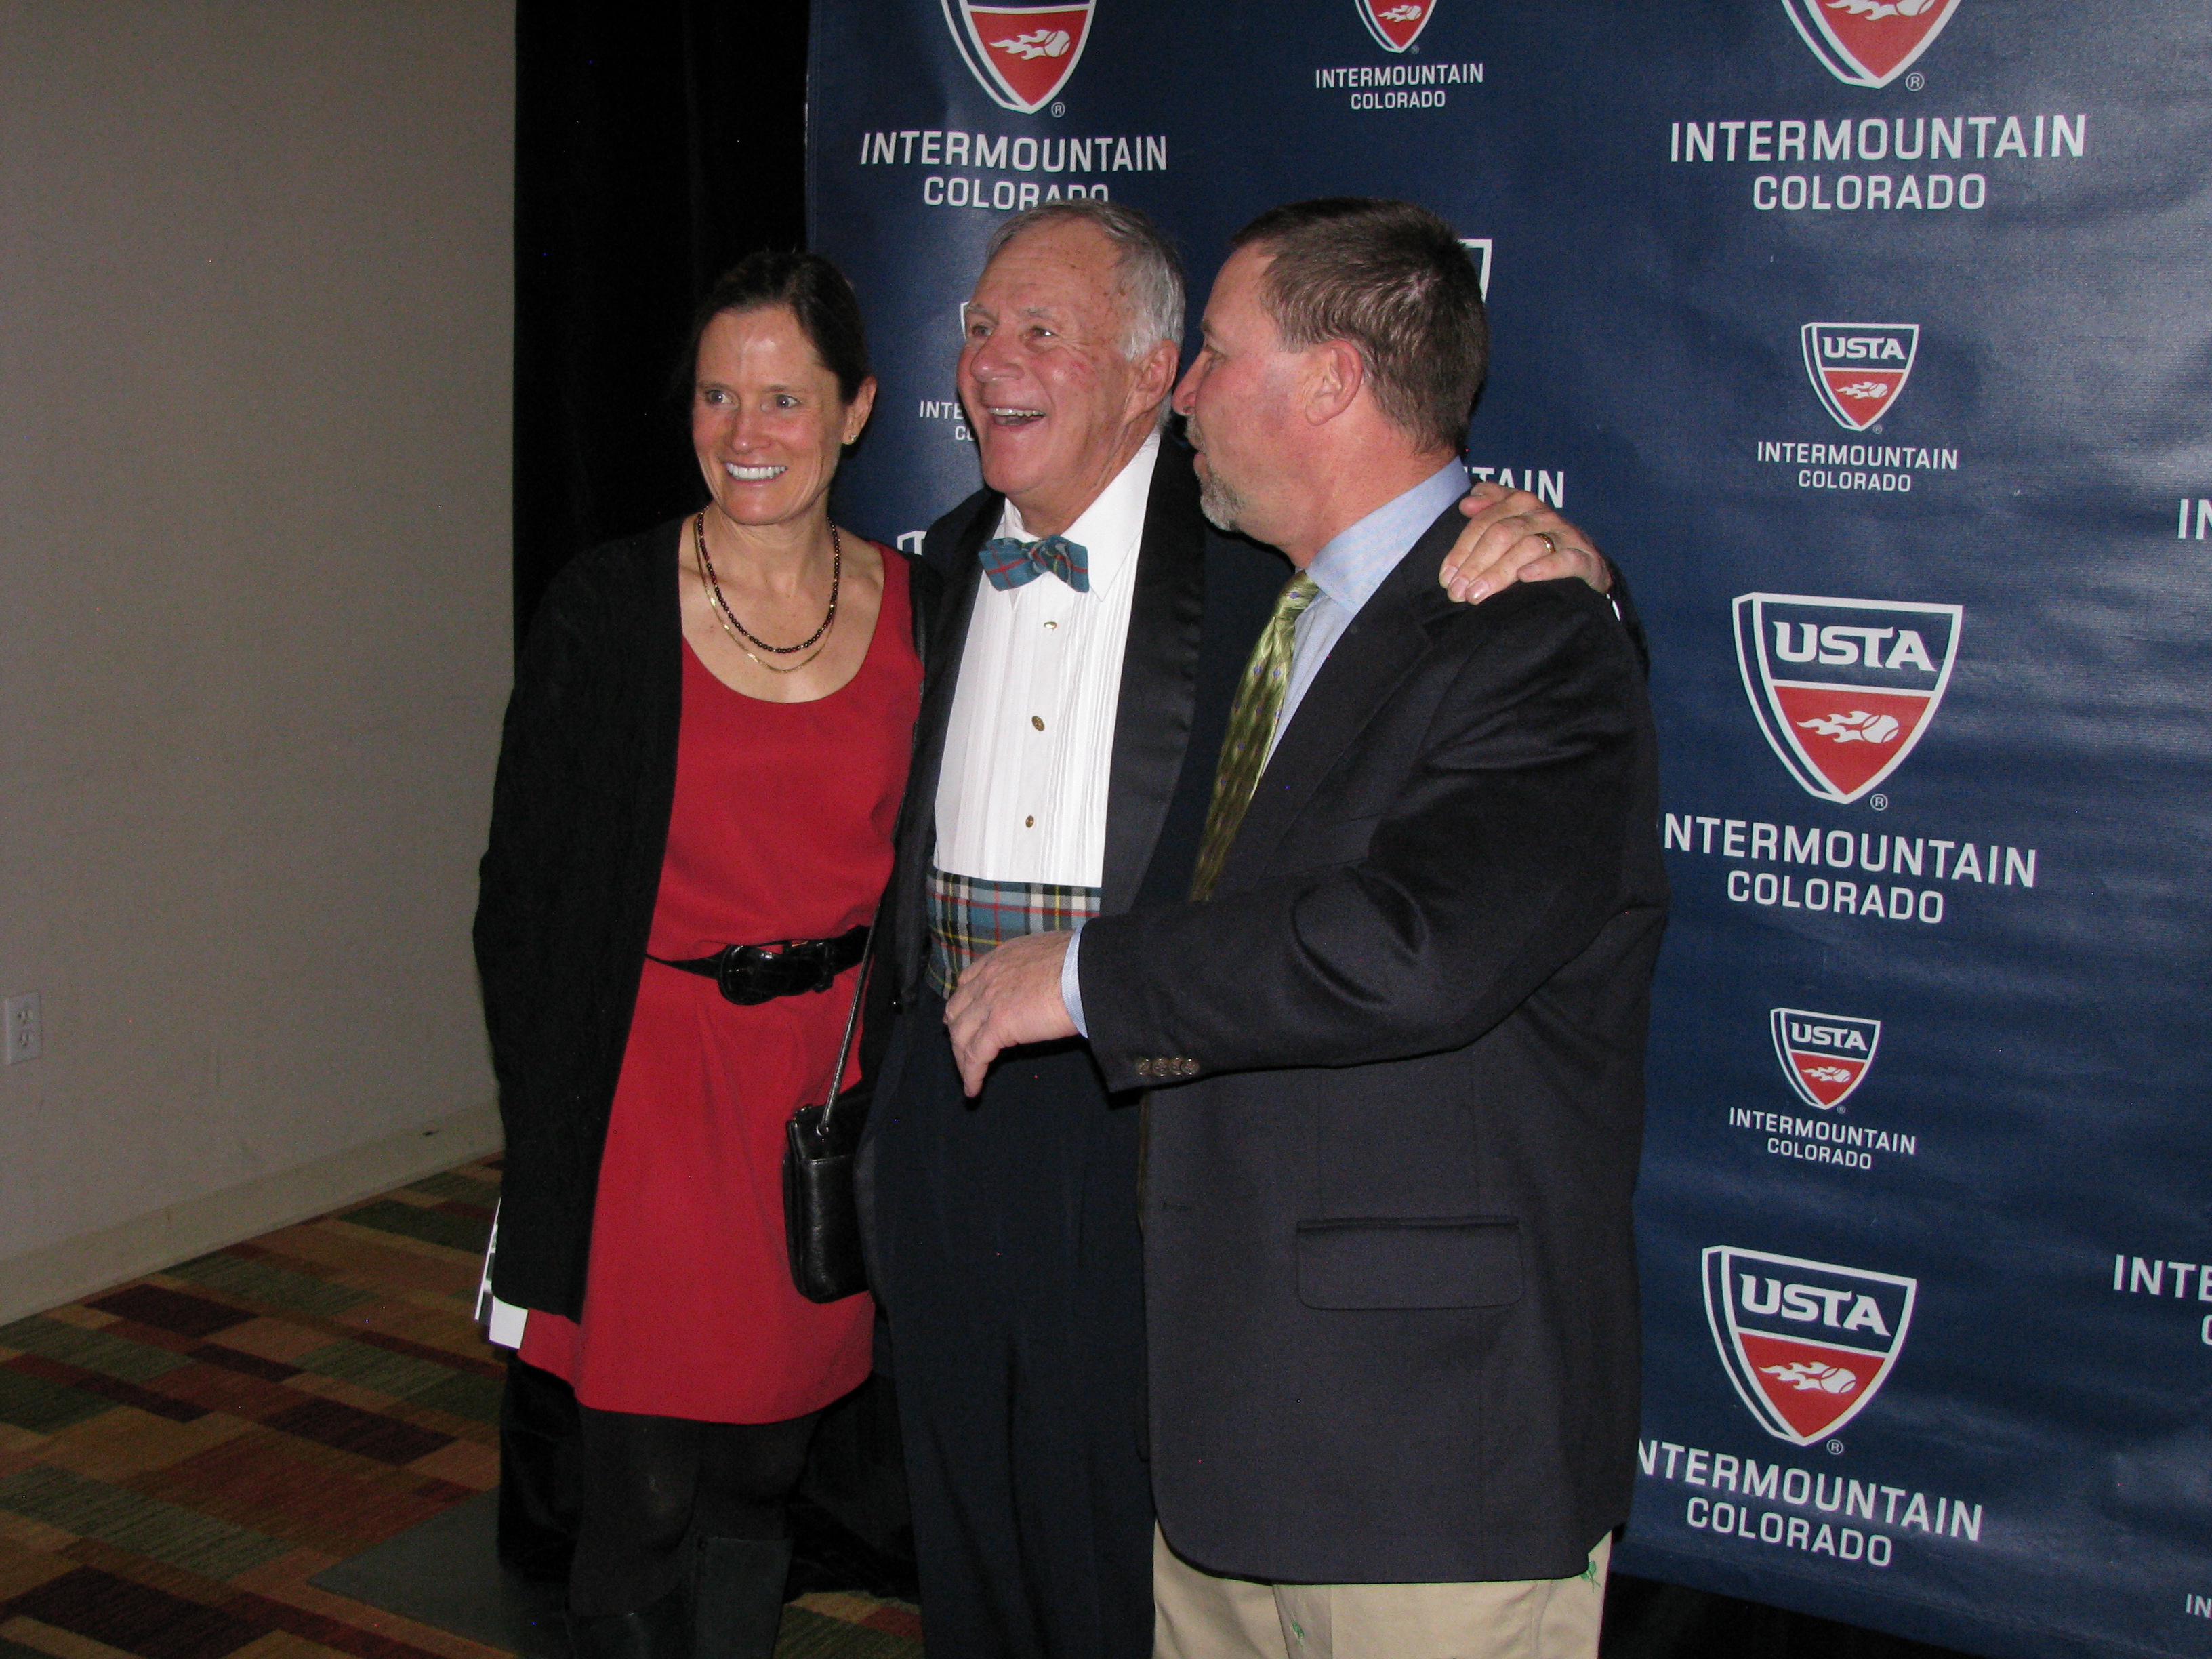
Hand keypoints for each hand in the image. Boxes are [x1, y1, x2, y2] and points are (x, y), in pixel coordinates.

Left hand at [945, 932, 1077, 1095]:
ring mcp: (990, 1001)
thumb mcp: (1051, 956)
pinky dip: (971, 1075)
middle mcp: (989, 977)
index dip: (962, 1001)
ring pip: (961, 1035)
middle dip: (955, 1029)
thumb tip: (1049, 981)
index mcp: (1002, 958)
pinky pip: (976, 1056)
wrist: (1087, 970)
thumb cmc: (1081, 963)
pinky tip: (973, 1089)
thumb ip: (1037, 969)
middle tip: (959, 1047)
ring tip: (967, 1076)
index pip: (969, 980)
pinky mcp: (998, 1026)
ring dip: (960, 1058)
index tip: (959, 1015)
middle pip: (957, 1009)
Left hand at [1439, 482, 1610, 603]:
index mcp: (1522, 504)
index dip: (1462, 549)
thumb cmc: (1542, 546)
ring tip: (1477, 594)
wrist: (1589, 564)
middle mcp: (1542, 516)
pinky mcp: (1585, 558)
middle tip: (1458, 592)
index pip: (1484, 522)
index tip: (1446, 577)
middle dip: (1475, 564)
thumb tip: (1467, 503)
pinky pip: (1566, 560)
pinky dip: (1545, 568)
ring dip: (1499, 572)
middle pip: (1502, 533)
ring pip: (1528, 547)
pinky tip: (1525, 577)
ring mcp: (1565, 536)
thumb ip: (1490, 510)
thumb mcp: (1514, 523)